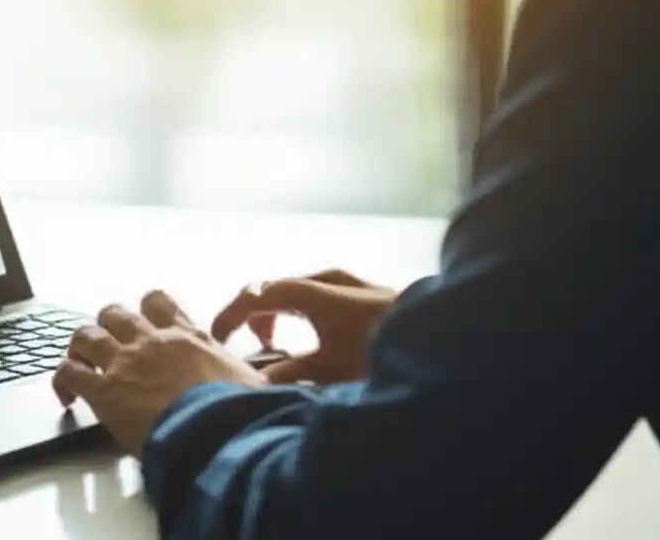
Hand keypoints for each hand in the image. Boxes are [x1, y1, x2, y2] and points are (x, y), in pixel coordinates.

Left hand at [52, 291, 265, 456]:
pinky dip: (62, 380)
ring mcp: (124, 362)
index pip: (159, 302)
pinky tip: (66, 396)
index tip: (145, 323)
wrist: (218, 434)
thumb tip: (281, 387)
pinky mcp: (104, 390)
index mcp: (188, 336)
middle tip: (108, 346)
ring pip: (85, 335)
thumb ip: (249, 377)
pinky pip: (69, 372)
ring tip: (80, 363)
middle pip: (115, 312)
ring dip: (80, 347)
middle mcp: (152, 341)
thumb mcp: (254, 385)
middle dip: (107, 326)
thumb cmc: (240, 414)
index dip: (145, 309)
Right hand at [211, 268, 396, 384]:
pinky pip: (313, 292)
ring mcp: (346, 282)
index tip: (215, 337)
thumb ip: (291, 373)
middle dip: (252, 315)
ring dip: (276, 313)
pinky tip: (307, 335)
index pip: (257, 294)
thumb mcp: (333, 370)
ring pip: (294, 289)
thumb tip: (257, 381)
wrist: (443, 336)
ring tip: (275, 343)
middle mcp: (327, 279)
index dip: (232, 314)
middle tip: (248, 346)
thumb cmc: (383, 349)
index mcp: (314, 291)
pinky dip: (298, 310)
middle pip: (273, 288)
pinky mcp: (361, 290)